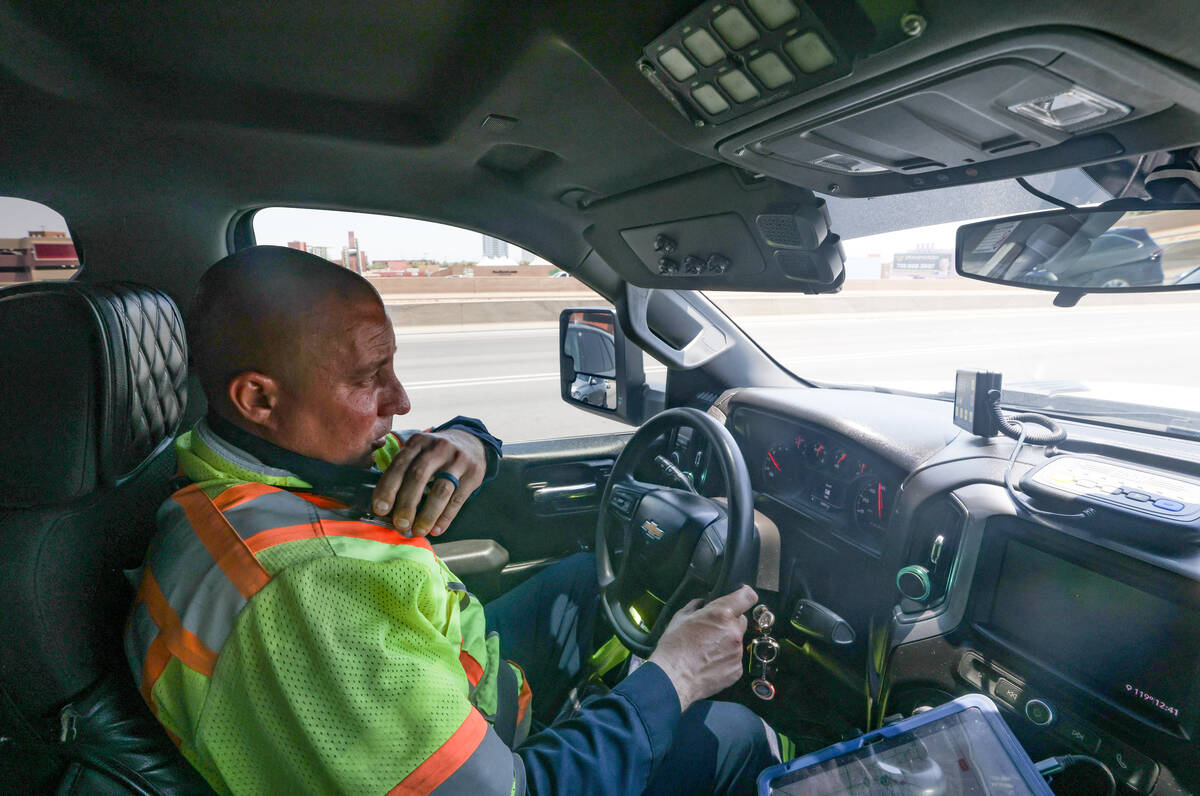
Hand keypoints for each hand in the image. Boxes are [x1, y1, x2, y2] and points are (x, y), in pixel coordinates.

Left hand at [371, 429, 486, 536]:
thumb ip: (402, 471)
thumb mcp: (418, 451)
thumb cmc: (435, 454)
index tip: (380, 509)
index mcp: (418, 442)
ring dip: (427, 514)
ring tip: (418, 531)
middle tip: (400, 525)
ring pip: (441, 490)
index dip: (388, 488)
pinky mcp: (474, 473)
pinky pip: (458, 499)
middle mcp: (438, 447)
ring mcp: (458, 459)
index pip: (400, 465)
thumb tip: (384, 507)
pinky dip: (446, 517)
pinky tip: (437, 530)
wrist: (470, 442)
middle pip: (419, 477)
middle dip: (407, 504)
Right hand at [648, 584, 756, 711]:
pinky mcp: (737, 670)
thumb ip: (696, 606)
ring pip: (737, 640)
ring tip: (707, 650)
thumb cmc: (674, 647)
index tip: (740, 597)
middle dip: (729, 622)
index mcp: (721, 614)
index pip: (747, 597)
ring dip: (727, 642)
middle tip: (712, 630)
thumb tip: (702, 603)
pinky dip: (725, 659)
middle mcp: (734, 632)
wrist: (673, 679)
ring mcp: (737, 652)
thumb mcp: (680, 618)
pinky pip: (734, 658)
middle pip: (741, 620)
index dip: (744, 595)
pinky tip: (709, 663)